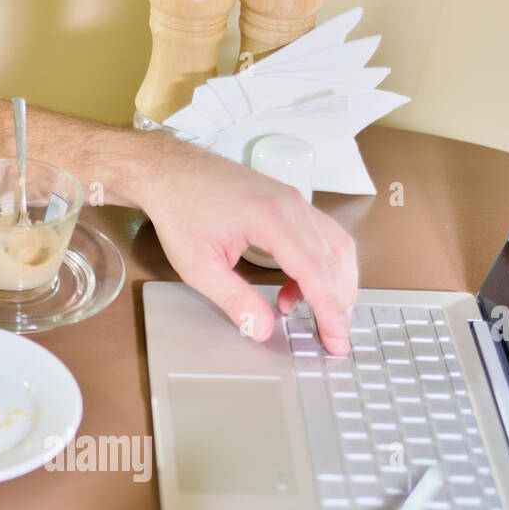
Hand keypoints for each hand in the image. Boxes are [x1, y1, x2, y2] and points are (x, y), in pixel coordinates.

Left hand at [139, 136, 357, 355]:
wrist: (171, 171)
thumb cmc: (180, 209)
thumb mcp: (198, 266)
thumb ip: (234, 300)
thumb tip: (261, 329)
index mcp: (271, 217)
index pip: (314, 269)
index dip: (328, 308)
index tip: (336, 337)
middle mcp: (291, 204)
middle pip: (333, 258)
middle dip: (338, 303)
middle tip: (334, 338)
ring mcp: (294, 200)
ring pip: (335, 245)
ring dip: (334, 284)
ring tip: (317, 316)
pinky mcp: (290, 202)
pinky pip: (321, 236)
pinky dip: (321, 266)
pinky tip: (295, 291)